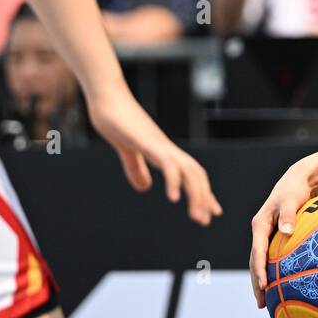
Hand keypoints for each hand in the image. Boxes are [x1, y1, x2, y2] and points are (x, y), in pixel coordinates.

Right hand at [87, 87, 221, 224]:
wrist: (106, 97)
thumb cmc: (116, 119)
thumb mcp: (127, 150)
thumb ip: (136, 167)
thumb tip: (144, 187)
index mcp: (164, 151)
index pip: (191, 173)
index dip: (202, 192)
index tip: (211, 211)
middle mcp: (167, 148)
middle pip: (195, 174)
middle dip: (203, 198)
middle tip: (206, 220)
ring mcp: (159, 145)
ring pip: (188, 172)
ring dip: (195, 195)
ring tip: (198, 216)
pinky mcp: (148, 142)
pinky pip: (167, 164)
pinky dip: (174, 181)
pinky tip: (174, 197)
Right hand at [248, 164, 313, 307]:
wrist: (299, 180)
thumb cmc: (295, 189)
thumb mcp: (291, 200)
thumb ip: (289, 215)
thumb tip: (287, 231)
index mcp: (259, 225)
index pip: (257, 252)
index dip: (259, 270)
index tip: (264, 286)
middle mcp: (260, 232)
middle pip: (254, 262)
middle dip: (256, 283)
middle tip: (261, 303)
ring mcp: (266, 236)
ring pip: (260, 262)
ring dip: (261, 281)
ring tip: (264, 301)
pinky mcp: (275, 237)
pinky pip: (271, 258)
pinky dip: (271, 272)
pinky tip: (278, 285)